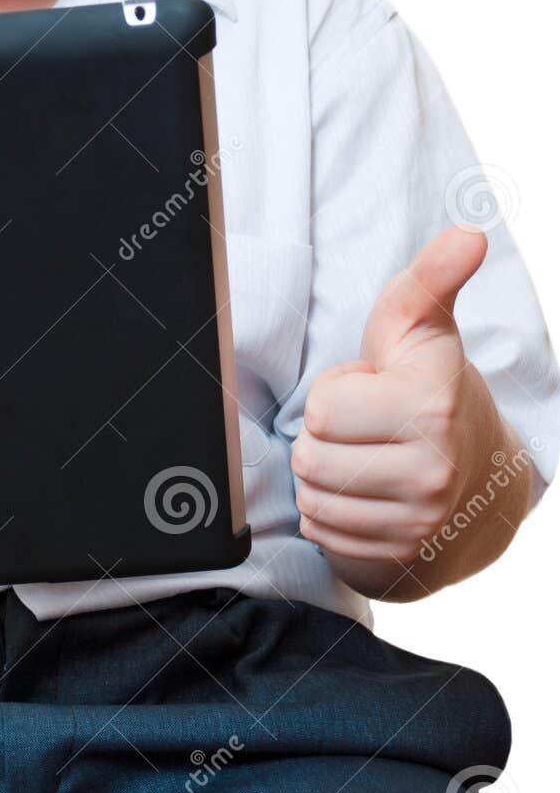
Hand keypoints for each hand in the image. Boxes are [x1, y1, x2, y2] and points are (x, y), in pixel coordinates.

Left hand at [291, 225, 490, 564]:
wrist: (481, 480)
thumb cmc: (432, 388)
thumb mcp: (425, 328)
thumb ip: (432, 277)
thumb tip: (469, 232)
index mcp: (431, 406)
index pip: (323, 407)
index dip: (337, 392)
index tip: (374, 389)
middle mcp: (432, 471)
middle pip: (311, 456)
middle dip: (326, 436)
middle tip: (367, 428)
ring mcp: (419, 523)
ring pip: (314, 497)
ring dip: (327, 476)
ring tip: (367, 458)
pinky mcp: (402, 560)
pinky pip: (323, 532)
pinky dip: (333, 514)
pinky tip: (366, 495)